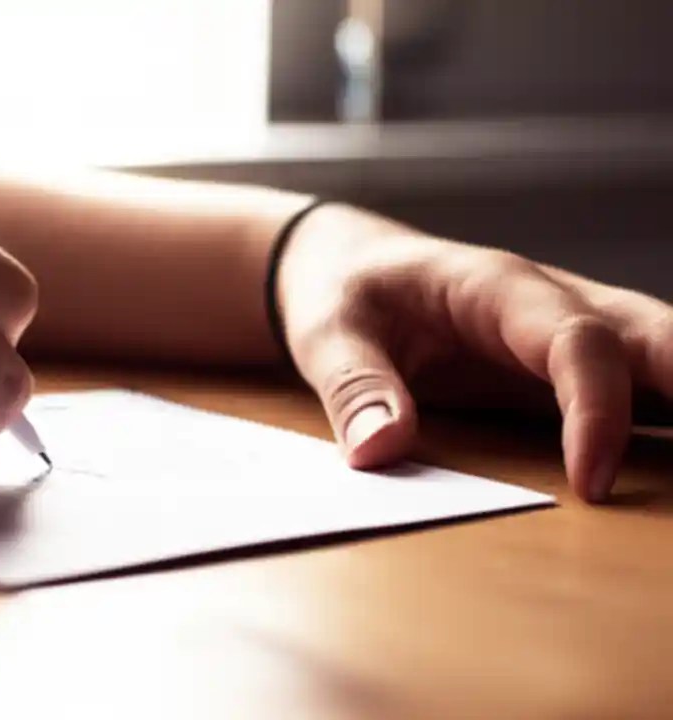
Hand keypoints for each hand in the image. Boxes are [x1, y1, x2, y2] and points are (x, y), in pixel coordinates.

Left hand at [278, 203, 669, 502]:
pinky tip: (670, 469)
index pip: (576, 340)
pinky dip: (668, 414)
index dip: (595, 408)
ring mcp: (572, 330)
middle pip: (655, 335)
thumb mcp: (326, 333)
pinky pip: (642, 386)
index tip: (590, 482)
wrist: (347, 266)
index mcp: (496, 287)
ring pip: (663, 355)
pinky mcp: (571, 364)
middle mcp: (553, 302)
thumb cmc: (343, 292)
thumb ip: (354, 387)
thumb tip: (379, 450)